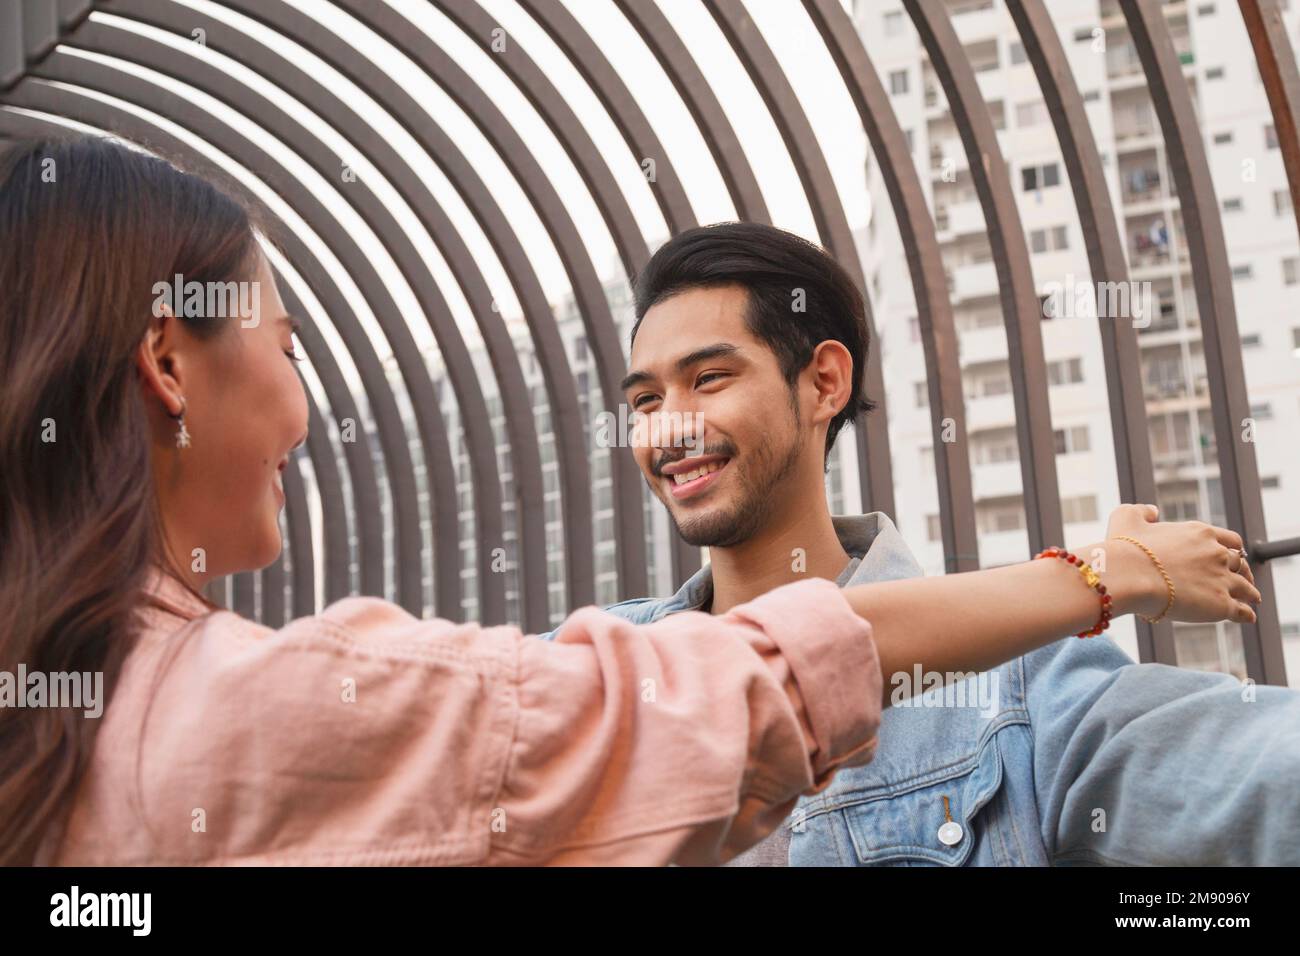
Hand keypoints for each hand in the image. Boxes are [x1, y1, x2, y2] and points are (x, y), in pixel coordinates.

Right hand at [1090, 503, 1260, 624]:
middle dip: (1242, 572)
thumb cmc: (1124, 549)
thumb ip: (1142, 511)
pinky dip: (1246, 615)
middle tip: (1242, 580)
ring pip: (1246, 587)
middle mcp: (1216, 553)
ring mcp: (1221, 579)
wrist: (1129, 576)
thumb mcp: (1126, 517)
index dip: (1231, 549)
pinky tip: (1246, 617)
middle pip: (1240, 563)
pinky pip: (1242, 611)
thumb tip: (1153, 512)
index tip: (1229, 557)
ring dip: (1250, 593)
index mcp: (1200, 533)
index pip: (1230, 540)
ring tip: (1251, 600)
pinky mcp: (1221, 604)